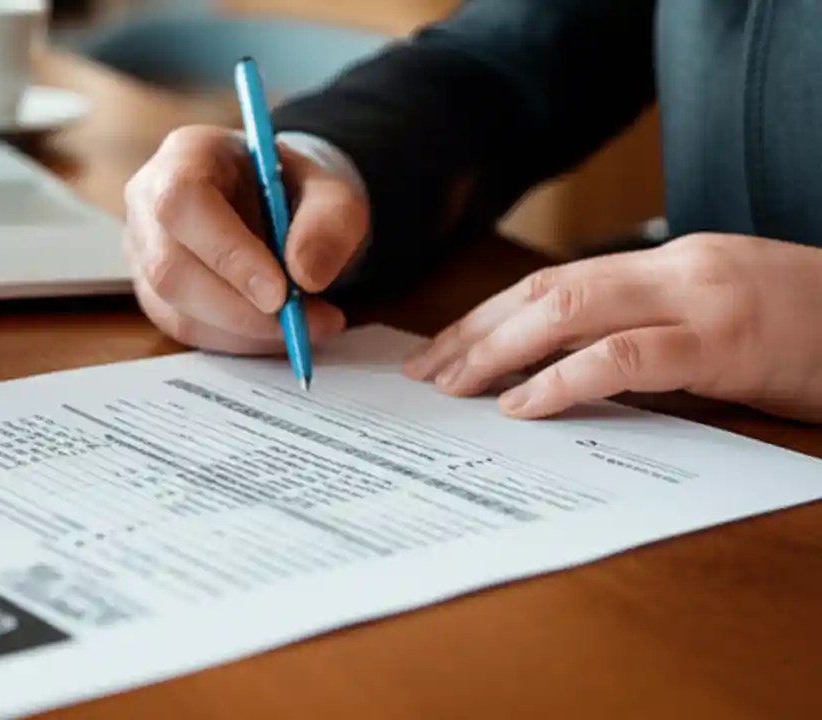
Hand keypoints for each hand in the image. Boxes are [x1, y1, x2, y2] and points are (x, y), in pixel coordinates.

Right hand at [123, 125, 367, 353]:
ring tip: (304, 325)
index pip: (184, 202)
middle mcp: (149, 202)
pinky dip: (239, 341)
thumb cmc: (293, 191)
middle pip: (170, 267)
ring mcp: (144, 253)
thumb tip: (307, 275)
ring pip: (176, 309)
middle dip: (239, 307)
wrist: (274, 204)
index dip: (227, 252)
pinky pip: (187, 331)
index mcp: (186, 155)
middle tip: (299, 321)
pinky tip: (277, 330)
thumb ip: (330, 222)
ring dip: (245, 330)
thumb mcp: (331, 191)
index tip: (279, 292)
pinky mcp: (154, 295)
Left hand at [403, 233, 821, 421]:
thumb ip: (645, 336)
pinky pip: (627, 356)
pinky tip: (523, 402)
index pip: (553, 281)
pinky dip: (565, 377)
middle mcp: (673, 269)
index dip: (488, 315)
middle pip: (546, 290)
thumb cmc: (805, 331)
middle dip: (477, 331)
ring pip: (572, 309)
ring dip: (502, 350)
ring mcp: (699, 299)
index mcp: (666, 263)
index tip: (441, 349)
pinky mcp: (724, 341)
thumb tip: (557, 373)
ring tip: (456, 386)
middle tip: (427, 373)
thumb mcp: (715, 322)